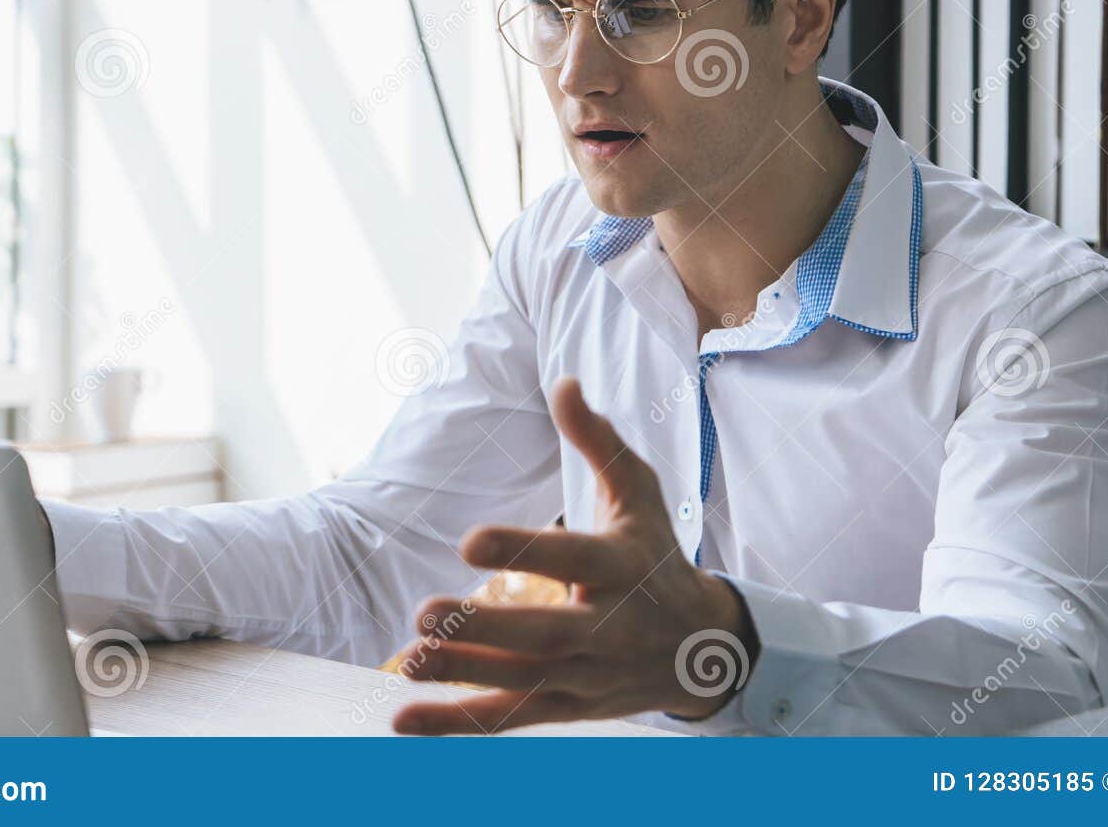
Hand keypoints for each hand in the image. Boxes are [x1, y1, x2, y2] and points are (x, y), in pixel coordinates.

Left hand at [393, 376, 755, 734]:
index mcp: (623, 567)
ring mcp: (588, 675)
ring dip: (464, 675)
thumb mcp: (638, 492)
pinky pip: (511, 719)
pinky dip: (459, 724)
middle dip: (485, 630)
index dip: (523, 550)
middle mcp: (608, 627)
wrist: (702, 646)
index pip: (573, 560)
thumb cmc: (657, 554)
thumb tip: (562, 382)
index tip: (468, 540)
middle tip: (425, 613)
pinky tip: (405, 720)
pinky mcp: (568, 706)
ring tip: (408, 659)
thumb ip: (597, 441)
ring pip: (524, 682)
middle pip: (545, 635)